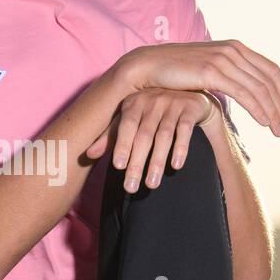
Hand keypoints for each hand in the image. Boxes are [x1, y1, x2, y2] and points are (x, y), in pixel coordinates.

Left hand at [84, 87, 215, 191]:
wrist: (185, 90)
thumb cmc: (150, 111)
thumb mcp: (129, 119)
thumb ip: (111, 136)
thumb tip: (88, 154)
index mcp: (133, 103)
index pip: (125, 126)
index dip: (121, 146)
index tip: (118, 167)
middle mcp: (151, 100)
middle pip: (143, 135)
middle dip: (137, 163)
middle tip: (131, 188)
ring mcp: (172, 103)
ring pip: (163, 136)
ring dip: (157, 161)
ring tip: (151, 185)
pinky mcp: (190, 107)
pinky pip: (185, 129)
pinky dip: (181, 148)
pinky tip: (176, 166)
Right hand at [121, 40, 279, 137]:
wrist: (147, 66)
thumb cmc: (174, 73)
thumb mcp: (206, 71)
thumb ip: (226, 76)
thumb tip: (240, 91)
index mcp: (234, 48)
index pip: (270, 69)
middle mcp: (233, 50)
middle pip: (269, 80)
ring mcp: (223, 59)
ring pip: (259, 89)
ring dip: (273, 112)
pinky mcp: (212, 71)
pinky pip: (244, 93)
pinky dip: (258, 109)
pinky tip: (265, 123)